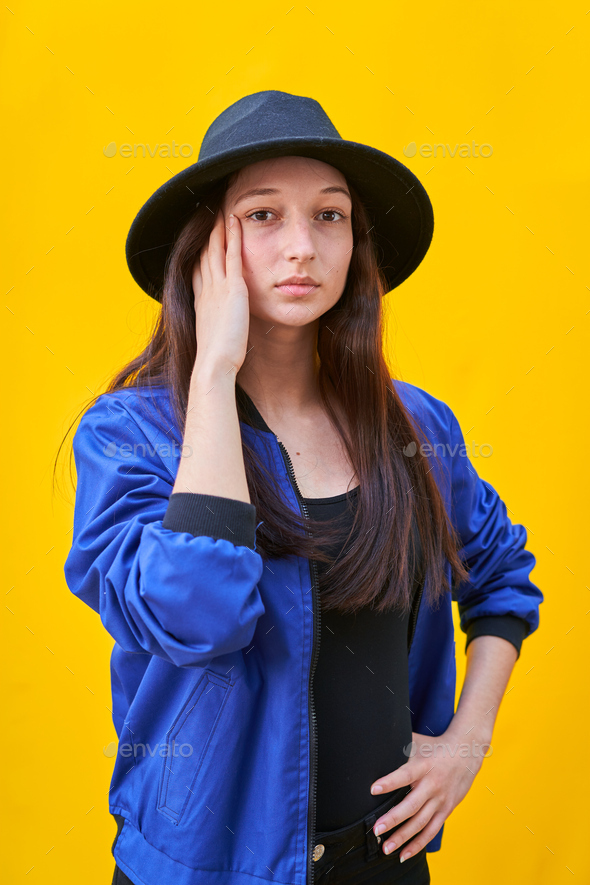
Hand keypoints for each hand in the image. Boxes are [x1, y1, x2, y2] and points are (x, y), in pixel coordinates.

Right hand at [191, 209, 249, 375]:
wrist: (214, 364)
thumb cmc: (217, 359)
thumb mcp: (215, 339)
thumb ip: (218, 327)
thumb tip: (224, 329)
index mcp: (201, 302)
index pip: (198, 270)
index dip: (199, 252)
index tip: (201, 239)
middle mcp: (206, 290)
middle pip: (203, 254)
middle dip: (206, 233)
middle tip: (209, 213)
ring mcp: (217, 288)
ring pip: (215, 249)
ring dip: (217, 227)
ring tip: (220, 207)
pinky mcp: (232, 289)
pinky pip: (232, 255)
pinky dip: (232, 235)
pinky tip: (234, 219)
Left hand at [369, 728, 488, 861]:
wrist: (467, 753)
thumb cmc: (435, 747)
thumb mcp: (418, 742)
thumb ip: (398, 745)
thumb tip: (374, 743)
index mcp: (424, 766)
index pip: (405, 774)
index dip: (390, 782)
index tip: (373, 789)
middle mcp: (432, 785)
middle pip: (412, 805)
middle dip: (393, 819)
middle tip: (376, 830)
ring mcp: (441, 800)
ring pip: (421, 823)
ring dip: (403, 837)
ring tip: (386, 849)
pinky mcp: (446, 810)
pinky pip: (431, 830)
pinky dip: (418, 844)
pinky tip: (404, 854)